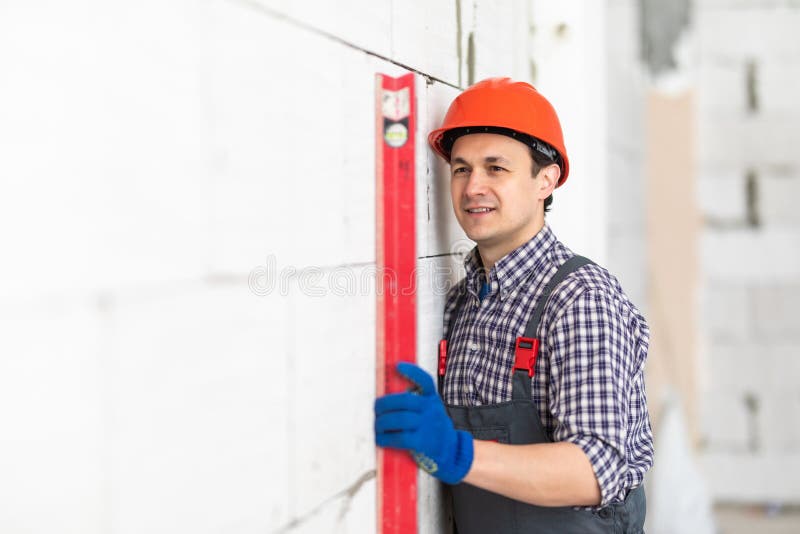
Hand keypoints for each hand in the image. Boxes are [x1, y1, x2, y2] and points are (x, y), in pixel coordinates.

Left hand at [374, 362, 473, 483]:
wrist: (451, 451)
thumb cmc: (434, 429)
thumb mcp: (431, 411)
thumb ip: (416, 404)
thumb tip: (386, 400)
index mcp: (432, 399)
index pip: (425, 381)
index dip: (412, 372)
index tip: (398, 365)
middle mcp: (431, 409)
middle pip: (404, 401)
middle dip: (385, 404)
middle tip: (375, 409)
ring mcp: (428, 425)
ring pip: (400, 419)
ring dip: (383, 422)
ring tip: (377, 426)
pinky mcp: (423, 441)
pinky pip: (400, 437)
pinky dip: (387, 438)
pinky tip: (381, 439)